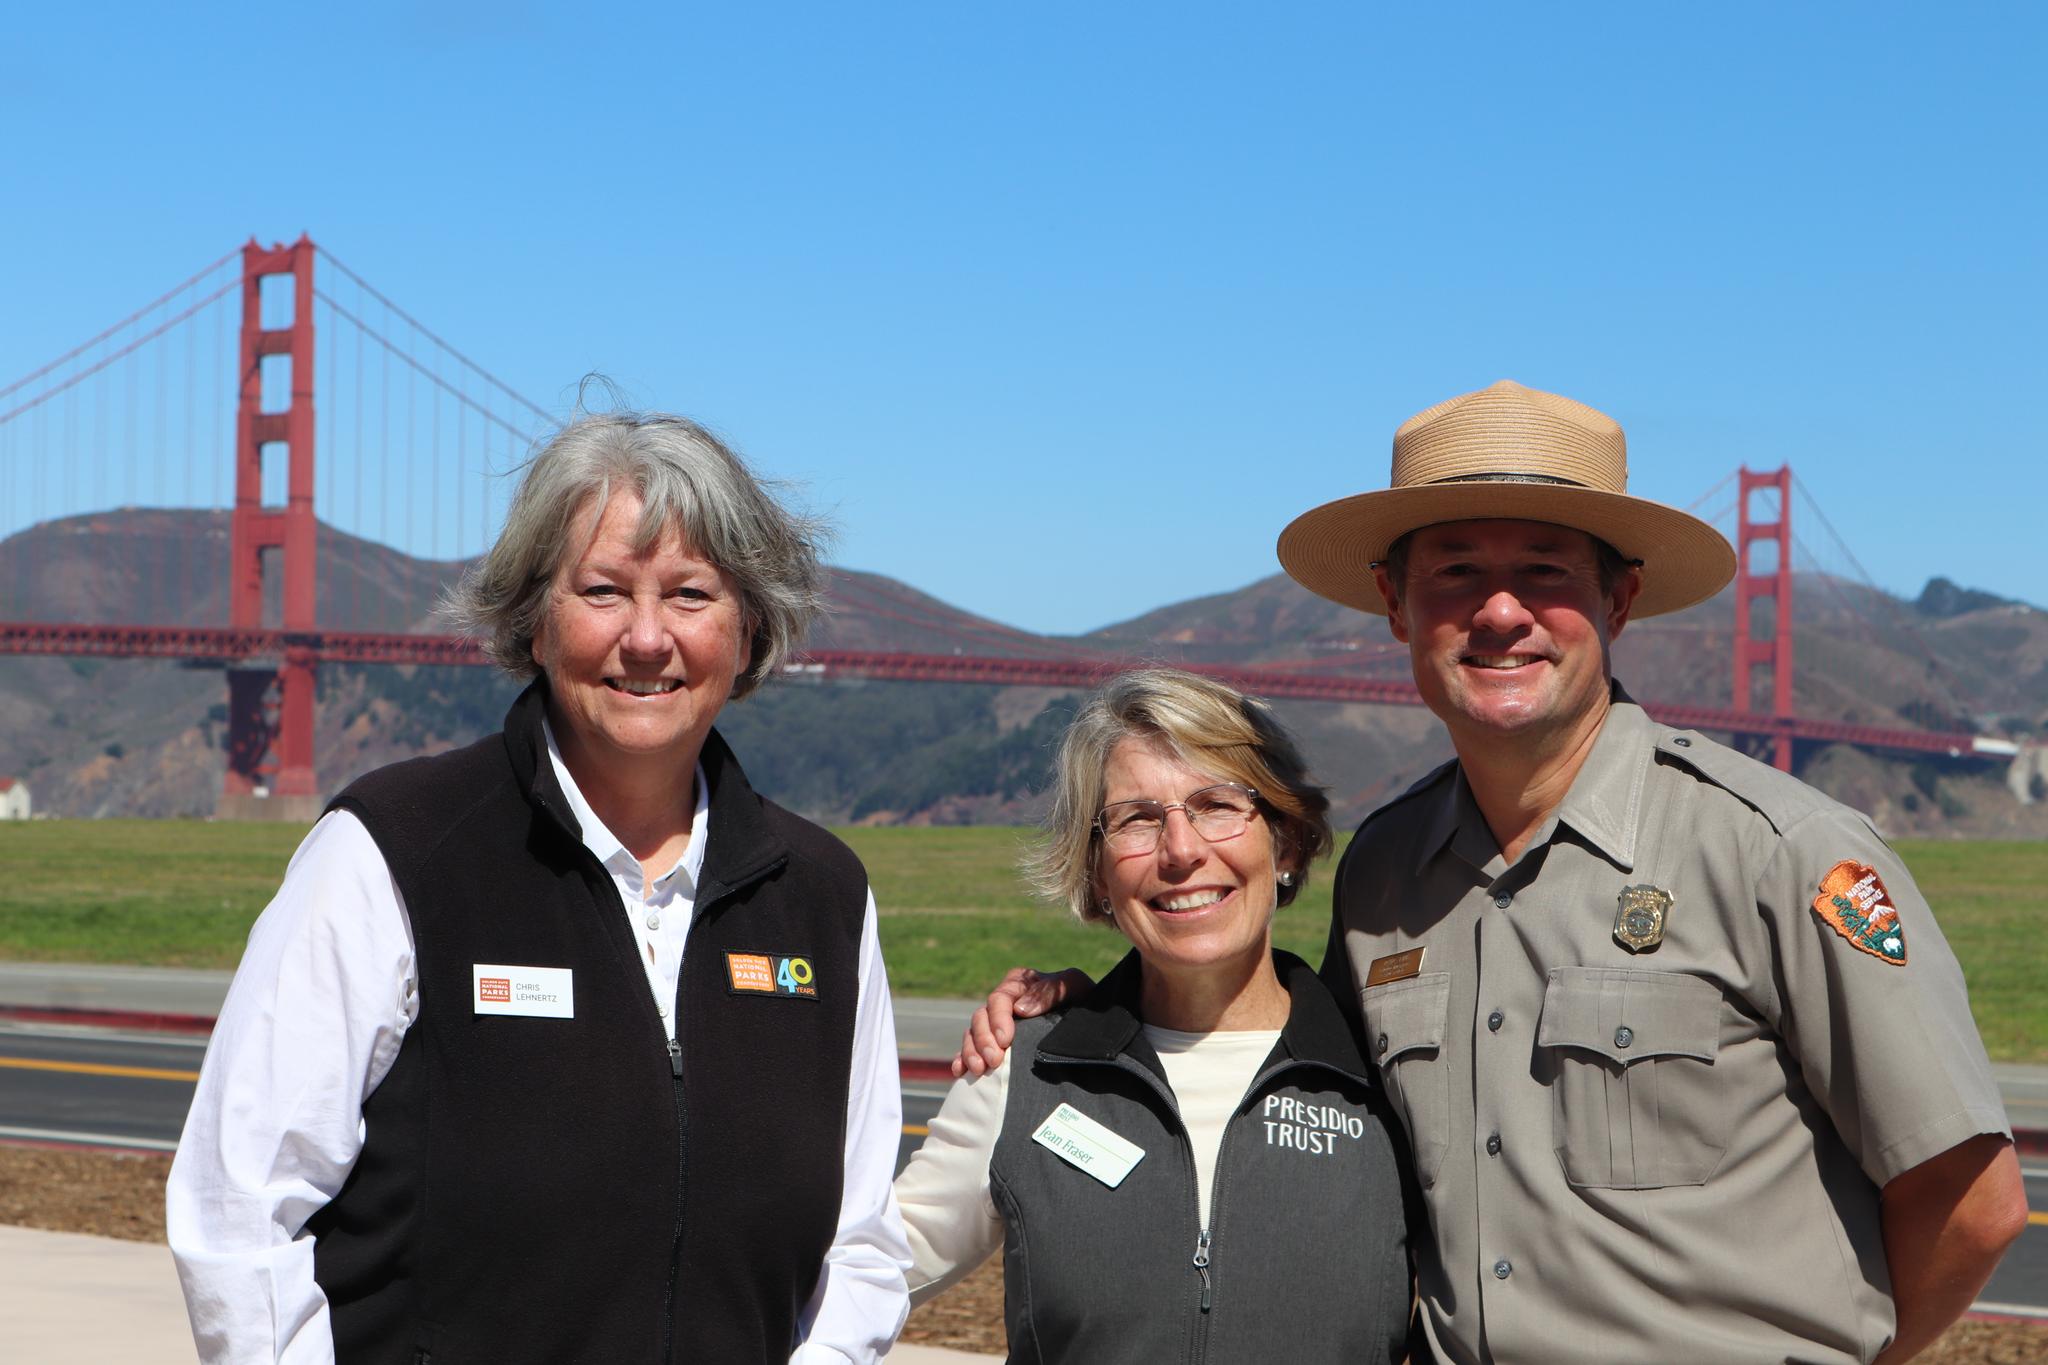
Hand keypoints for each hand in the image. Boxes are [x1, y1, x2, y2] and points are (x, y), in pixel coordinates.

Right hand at [950, 967, 1094, 1076]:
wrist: (1090, 1024)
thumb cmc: (1084, 1000)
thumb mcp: (1072, 987)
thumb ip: (1049, 991)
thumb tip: (1021, 1009)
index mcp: (1019, 985)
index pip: (999, 998)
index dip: (998, 1019)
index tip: (1005, 1040)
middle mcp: (1004, 1003)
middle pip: (981, 1018)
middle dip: (983, 1040)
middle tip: (993, 1061)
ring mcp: (996, 1024)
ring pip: (972, 1034)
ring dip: (971, 1051)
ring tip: (978, 1070)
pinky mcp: (993, 1044)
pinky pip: (970, 1049)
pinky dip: (962, 1059)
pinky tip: (959, 1072)